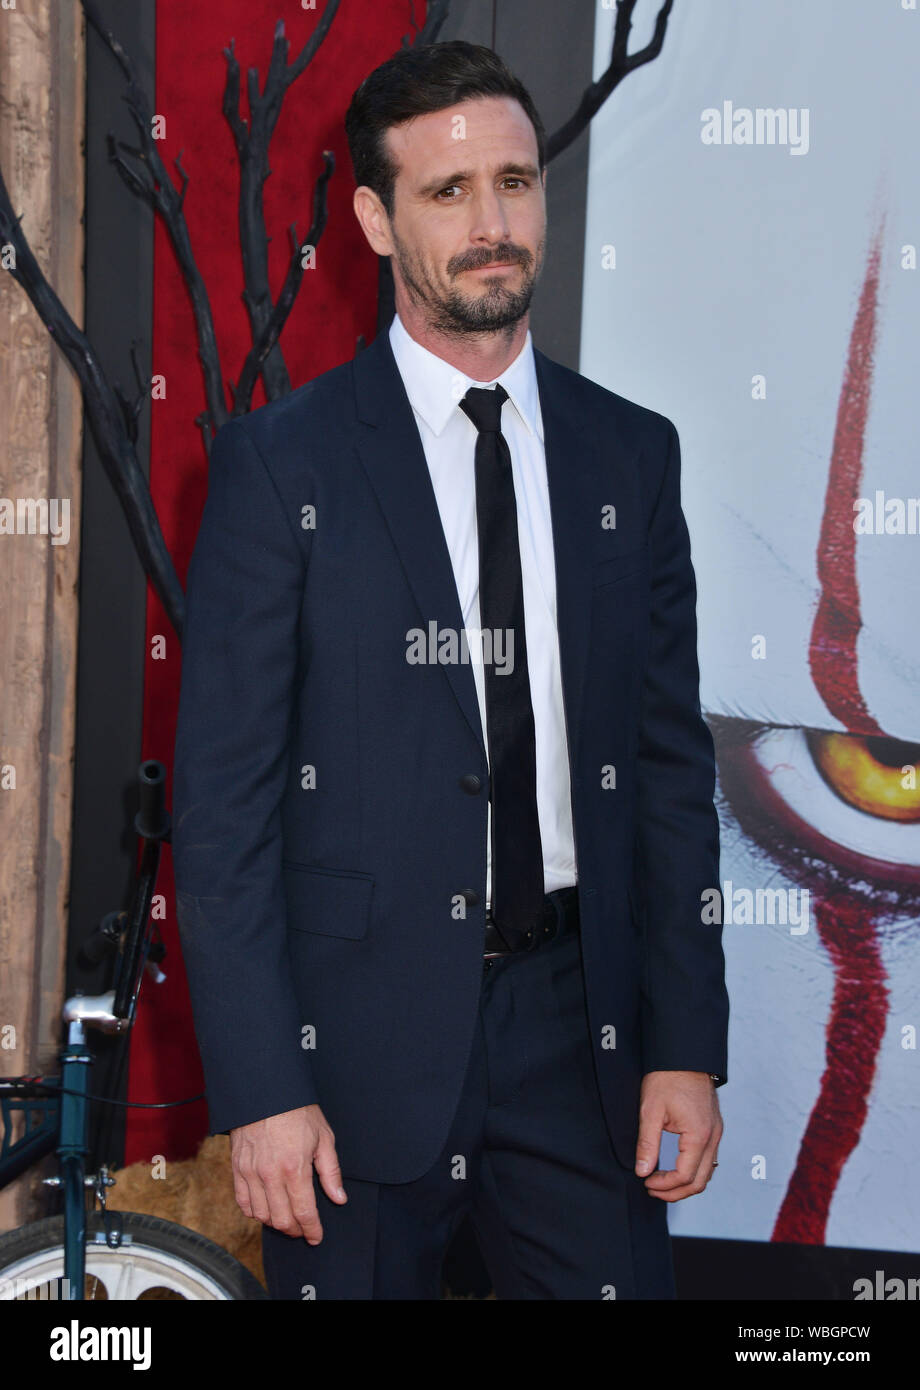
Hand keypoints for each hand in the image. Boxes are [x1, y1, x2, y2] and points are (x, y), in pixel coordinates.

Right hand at [230, 1103, 346, 1242]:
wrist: (266, 1091)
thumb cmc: (297, 1111)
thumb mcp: (323, 1137)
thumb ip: (330, 1171)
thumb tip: (339, 1198)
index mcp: (295, 1168)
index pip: (304, 1212)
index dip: (312, 1230)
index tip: (316, 1237)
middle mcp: (271, 1174)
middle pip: (281, 1220)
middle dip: (295, 1230)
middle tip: (303, 1228)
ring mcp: (251, 1172)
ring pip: (261, 1215)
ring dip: (275, 1222)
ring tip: (286, 1218)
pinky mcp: (237, 1168)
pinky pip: (243, 1202)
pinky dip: (254, 1212)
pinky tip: (265, 1208)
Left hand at [634, 1071, 721, 1201]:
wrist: (683, 1055)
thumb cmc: (667, 1078)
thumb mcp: (651, 1111)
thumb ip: (647, 1144)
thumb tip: (642, 1171)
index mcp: (699, 1135)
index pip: (685, 1176)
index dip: (665, 1186)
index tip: (647, 1182)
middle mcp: (713, 1137)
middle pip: (700, 1181)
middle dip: (676, 1192)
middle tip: (653, 1189)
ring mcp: (716, 1132)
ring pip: (707, 1172)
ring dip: (686, 1184)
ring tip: (662, 1182)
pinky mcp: (714, 1128)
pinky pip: (708, 1159)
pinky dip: (694, 1170)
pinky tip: (676, 1168)